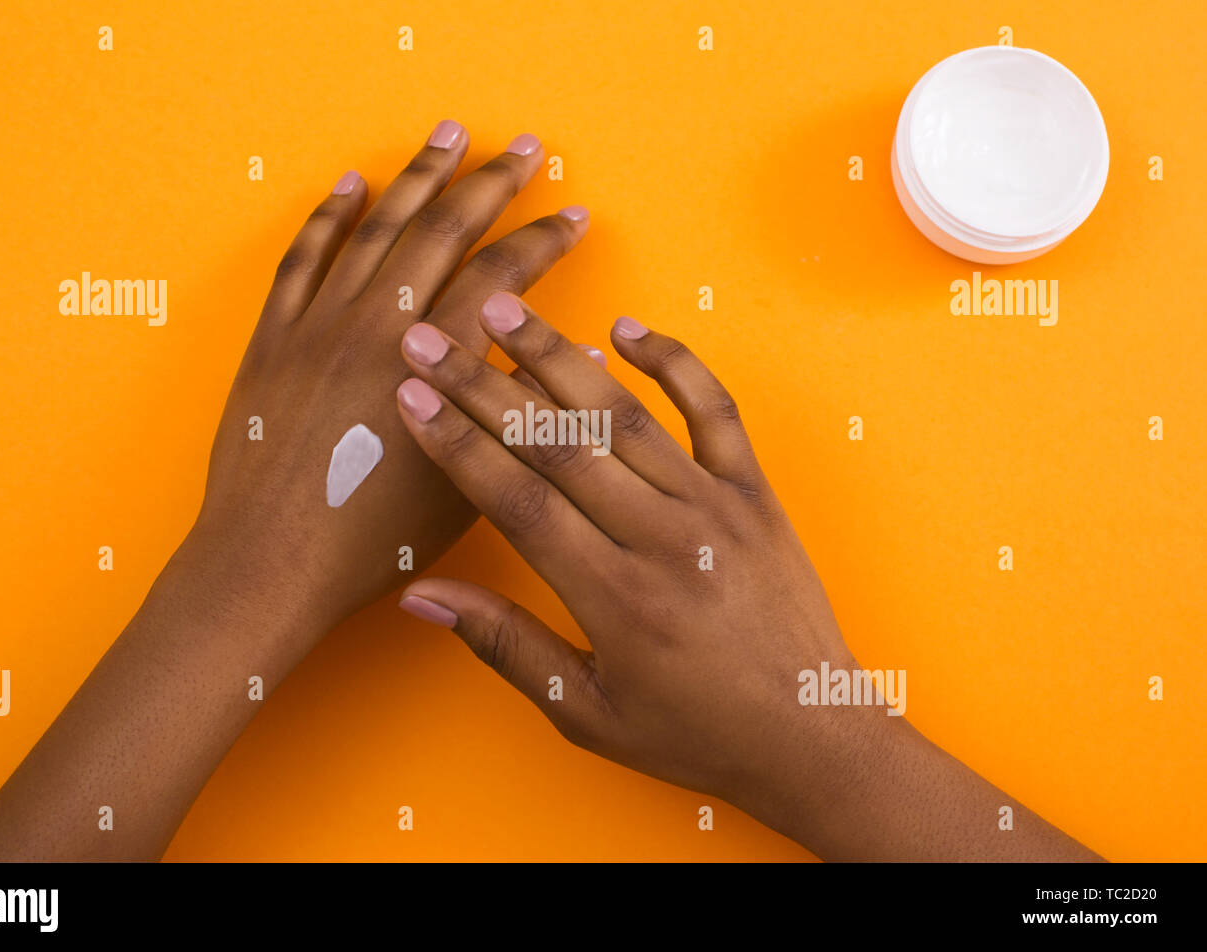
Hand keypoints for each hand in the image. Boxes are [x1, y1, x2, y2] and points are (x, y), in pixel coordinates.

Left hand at [188, 122, 588, 641]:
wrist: (270, 563)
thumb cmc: (371, 540)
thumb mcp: (466, 485)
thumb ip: (509, 415)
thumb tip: (560, 363)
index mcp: (430, 363)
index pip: (501, 275)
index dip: (544, 238)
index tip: (574, 213)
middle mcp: (374, 327)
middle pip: (442, 230)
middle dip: (490, 181)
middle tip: (523, 146)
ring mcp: (317, 326)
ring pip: (374, 227)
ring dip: (416, 176)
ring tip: (447, 134)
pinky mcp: (274, 340)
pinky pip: (301, 259)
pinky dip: (326, 217)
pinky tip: (349, 186)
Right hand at [391, 294, 1099, 860]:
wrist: (813, 740)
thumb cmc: (697, 735)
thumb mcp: (587, 714)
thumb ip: (505, 645)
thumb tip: (421, 595)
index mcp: (613, 597)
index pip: (516, 499)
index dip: (456, 444)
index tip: (409, 397)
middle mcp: (662, 538)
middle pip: (558, 442)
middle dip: (482, 385)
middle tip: (427, 338)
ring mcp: (715, 506)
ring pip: (623, 414)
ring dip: (558, 355)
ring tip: (502, 310)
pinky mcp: (756, 494)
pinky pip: (714, 410)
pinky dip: (674, 363)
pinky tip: (626, 328)